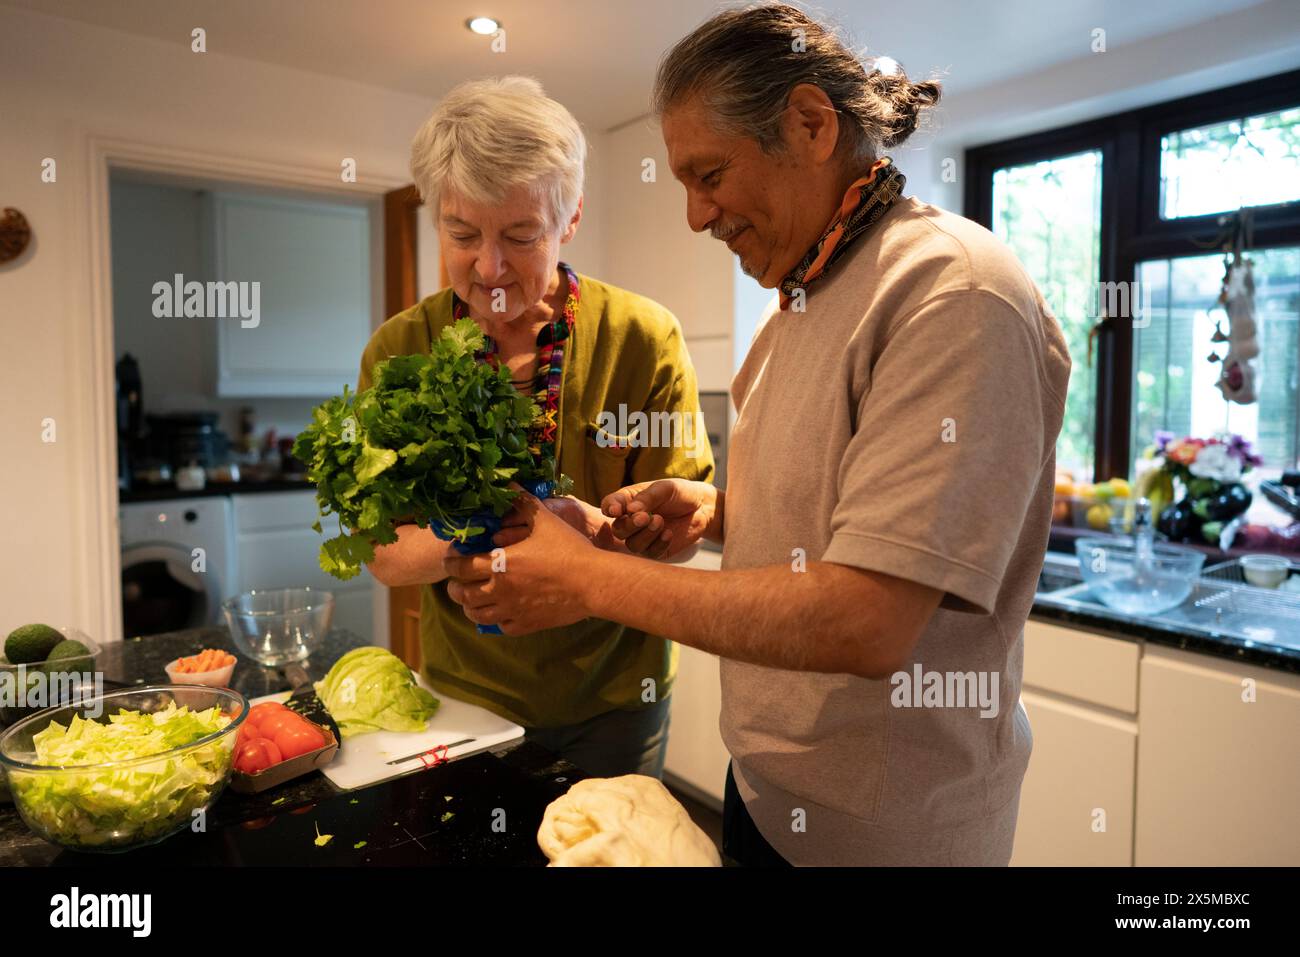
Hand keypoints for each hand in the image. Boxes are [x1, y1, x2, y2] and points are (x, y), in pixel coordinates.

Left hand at [443, 491, 599, 634]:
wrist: (593, 582)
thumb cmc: (568, 549)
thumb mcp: (544, 520)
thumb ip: (522, 503)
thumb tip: (508, 483)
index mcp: (499, 563)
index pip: (460, 567)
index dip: (451, 563)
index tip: (451, 559)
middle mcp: (500, 590)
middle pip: (462, 594)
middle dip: (454, 588)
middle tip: (456, 582)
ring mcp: (512, 610)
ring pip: (478, 615)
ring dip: (470, 607)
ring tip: (472, 600)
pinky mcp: (527, 624)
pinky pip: (502, 627)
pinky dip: (495, 621)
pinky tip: (500, 613)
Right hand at [601, 479, 716, 558]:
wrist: (702, 507)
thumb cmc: (679, 493)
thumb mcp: (664, 489)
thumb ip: (647, 497)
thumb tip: (630, 510)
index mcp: (628, 502)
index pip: (610, 505)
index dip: (609, 508)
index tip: (616, 510)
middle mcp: (630, 521)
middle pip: (618, 530)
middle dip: (630, 525)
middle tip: (645, 517)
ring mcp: (642, 537)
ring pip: (632, 545)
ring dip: (645, 535)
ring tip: (661, 521)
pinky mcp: (655, 550)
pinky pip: (650, 553)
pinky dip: (658, 544)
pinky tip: (669, 533)